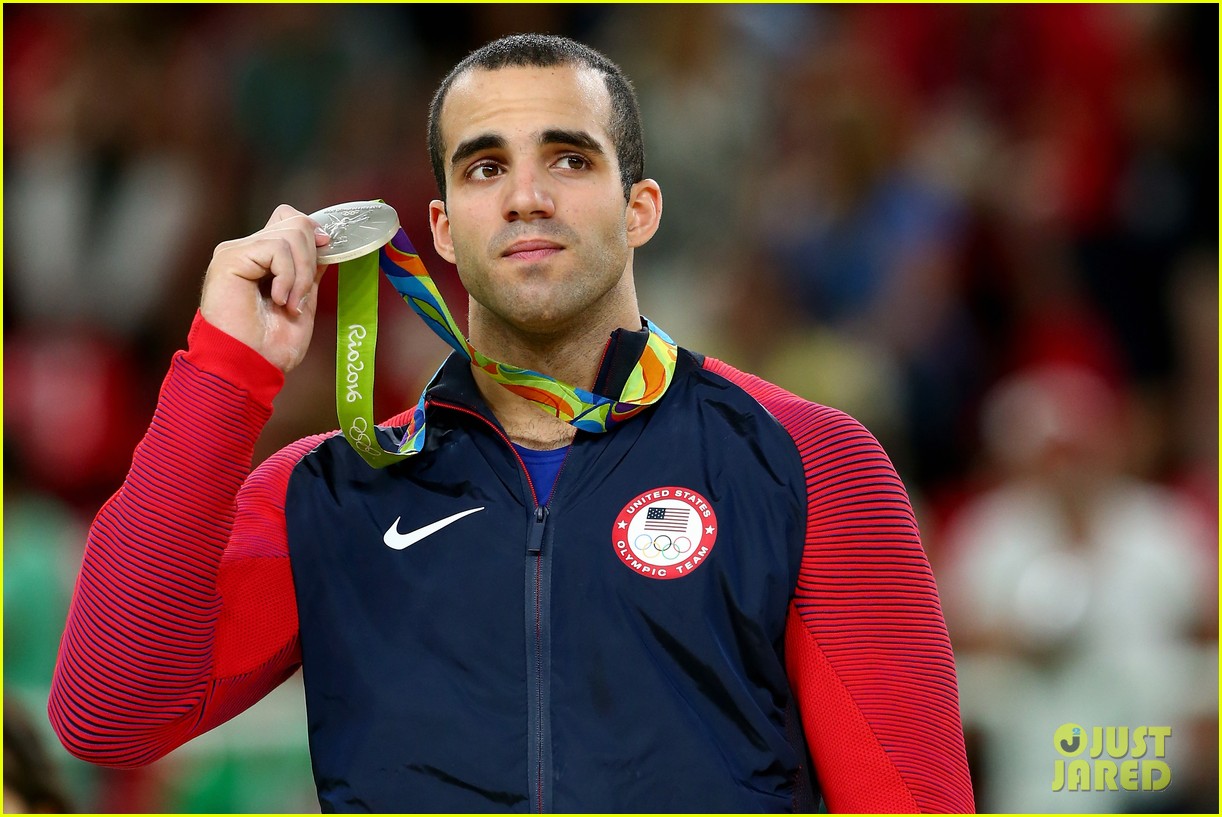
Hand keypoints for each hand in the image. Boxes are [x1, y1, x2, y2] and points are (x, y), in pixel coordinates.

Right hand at [200, 205, 330, 373]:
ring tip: (291, 304)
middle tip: (302, 297)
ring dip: (301, 274)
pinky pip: (276, 248)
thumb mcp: (303, 301)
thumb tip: (325, 242)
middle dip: (312, 259)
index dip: (312, 231)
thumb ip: (309, 271)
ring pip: (291, 233)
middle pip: (294, 222)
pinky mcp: (230, 257)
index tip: (328, 252)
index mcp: (262, 260)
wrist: (249, 366)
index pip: (289, 219)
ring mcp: (237, 252)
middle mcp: (247, 250)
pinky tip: (279, 301)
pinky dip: (288, 277)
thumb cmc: (271, 346)